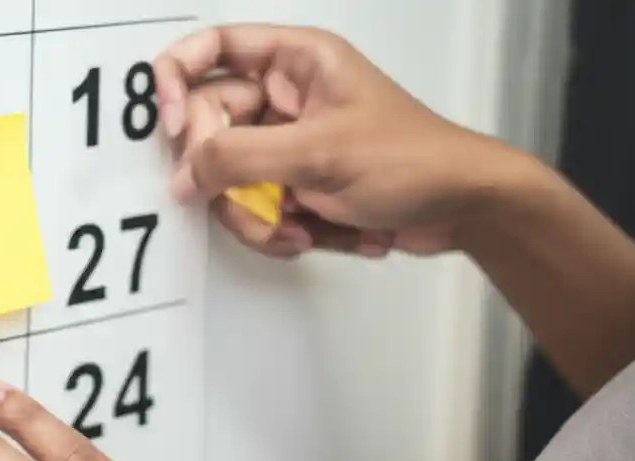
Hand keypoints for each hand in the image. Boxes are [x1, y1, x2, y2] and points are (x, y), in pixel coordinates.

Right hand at [154, 24, 512, 257]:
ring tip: (298, 229)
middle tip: (252, 200)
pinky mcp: (293, 185)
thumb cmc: (407, 160)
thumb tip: (182, 178)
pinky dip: (275, 229)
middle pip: (211, 127)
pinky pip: (254, 206)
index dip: (177, 82)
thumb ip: (240, 160)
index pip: (211, 49)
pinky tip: (313, 236)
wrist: (462, 209)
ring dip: (255, 214)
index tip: (172, 128)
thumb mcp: (319, 155)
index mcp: (295, 61)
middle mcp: (284, 97)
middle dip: (227, 177)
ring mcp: (287, 145)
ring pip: (228, 178)